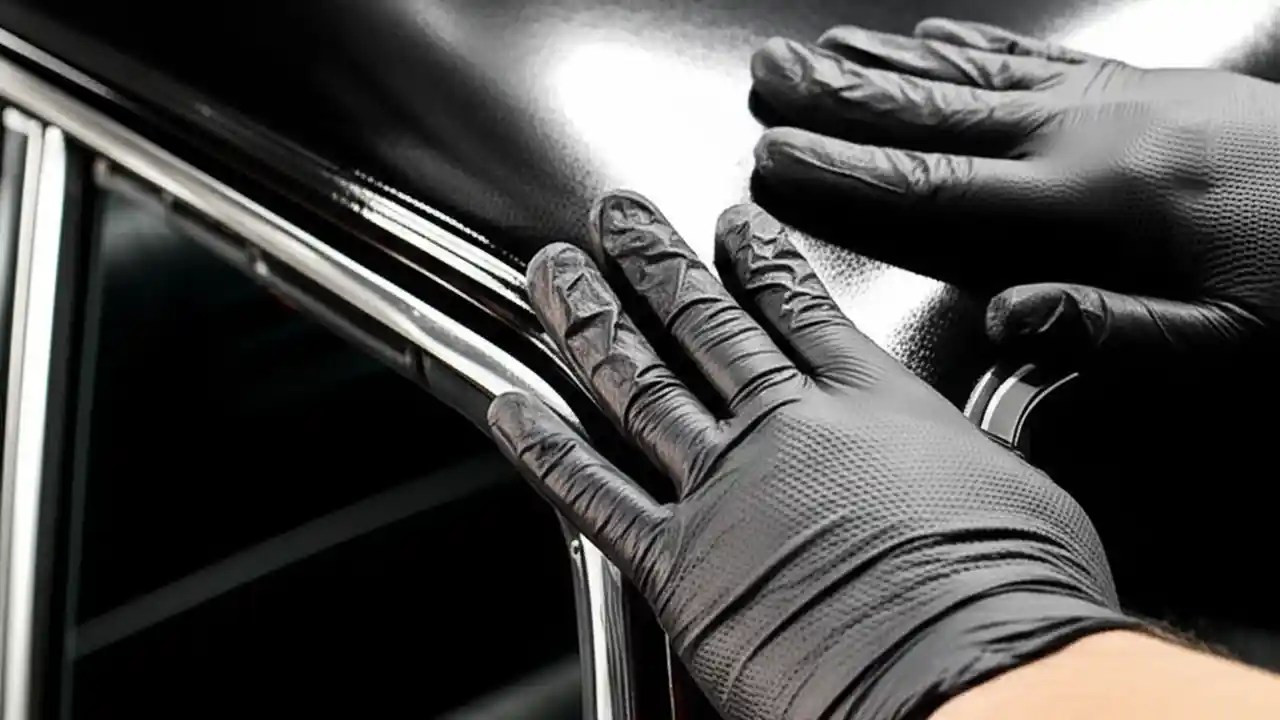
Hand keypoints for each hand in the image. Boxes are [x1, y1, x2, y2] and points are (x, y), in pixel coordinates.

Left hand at [487, 192, 1139, 719]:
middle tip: (619, 215)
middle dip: (655, 262)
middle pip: (702, 324)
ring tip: (554, 270)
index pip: (798, 309)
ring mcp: (723, 490)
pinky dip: (544, 447)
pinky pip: (590, 492)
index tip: (728, 225)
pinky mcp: (677, 564)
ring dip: (589, 320)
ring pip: (636, 382)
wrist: (973, 679)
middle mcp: (785, 430)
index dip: (757, 260)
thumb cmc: (1014, 602)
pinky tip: (512, 407)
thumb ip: (977, 453)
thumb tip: (987, 443)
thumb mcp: (1023, 496)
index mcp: (871, 406)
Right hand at [750, 18, 1279, 367]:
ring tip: (818, 48)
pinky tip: (926, 34)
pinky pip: (1027, 55)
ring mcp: (1110, 99)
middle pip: (932, 114)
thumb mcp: (1231, 341)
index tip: (774, 158)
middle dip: (837, 100)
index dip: (843, 174)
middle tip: (767, 78)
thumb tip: (1008, 319)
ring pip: (968, 73)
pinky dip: (965, 44)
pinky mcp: (1136, 83)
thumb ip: (1114, 332)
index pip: (936, 189)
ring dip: (882, 62)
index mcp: (1095, 207)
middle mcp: (1087, 135)